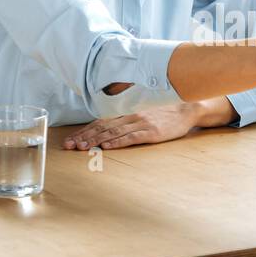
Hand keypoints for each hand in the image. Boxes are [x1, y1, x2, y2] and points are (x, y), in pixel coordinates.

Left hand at [62, 98, 233, 150]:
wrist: (186, 108)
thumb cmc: (162, 112)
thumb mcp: (140, 111)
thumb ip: (124, 117)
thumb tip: (104, 128)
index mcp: (126, 112)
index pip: (100, 122)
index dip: (84, 131)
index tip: (70, 140)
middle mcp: (130, 116)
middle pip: (102, 127)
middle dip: (84, 137)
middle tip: (69, 146)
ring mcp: (141, 123)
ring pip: (113, 132)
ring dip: (96, 140)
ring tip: (82, 148)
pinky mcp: (152, 132)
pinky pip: (131, 136)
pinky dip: (118, 142)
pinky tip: (107, 146)